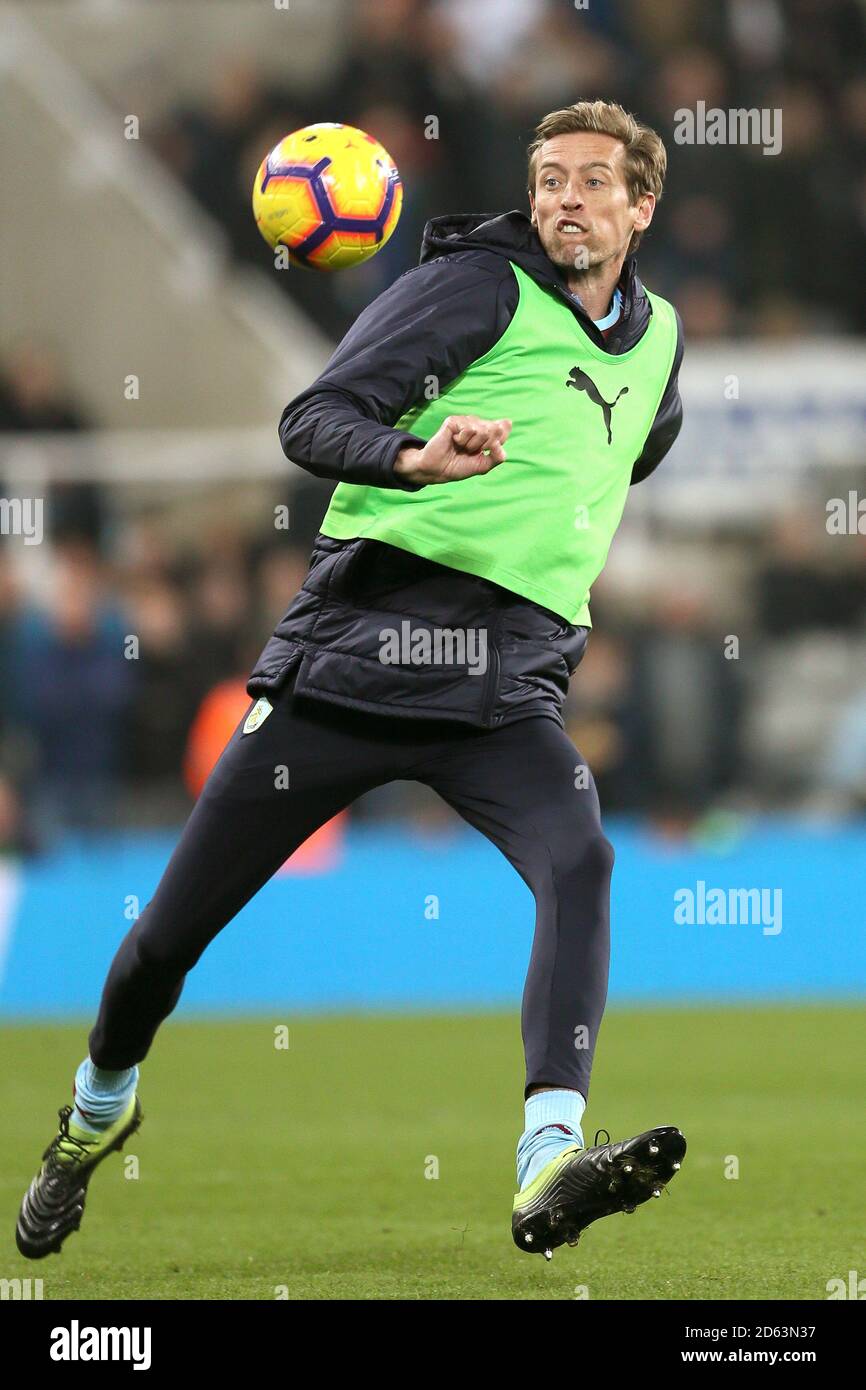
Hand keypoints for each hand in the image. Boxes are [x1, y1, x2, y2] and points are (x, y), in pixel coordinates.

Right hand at [394, 415, 511, 484]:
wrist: (438, 470)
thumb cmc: (459, 467)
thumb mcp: (484, 465)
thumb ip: (497, 456)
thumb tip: (502, 443)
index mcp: (486, 432)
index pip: (503, 429)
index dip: (498, 443)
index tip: (484, 452)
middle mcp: (477, 423)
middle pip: (495, 430)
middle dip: (485, 446)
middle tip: (471, 451)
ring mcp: (465, 421)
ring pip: (483, 430)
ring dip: (472, 445)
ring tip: (461, 447)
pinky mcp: (454, 421)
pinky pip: (469, 429)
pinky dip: (463, 440)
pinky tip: (454, 441)